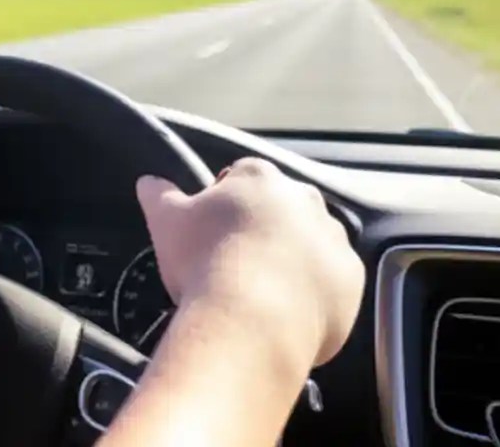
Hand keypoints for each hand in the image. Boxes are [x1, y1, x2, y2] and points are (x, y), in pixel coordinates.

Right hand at [135, 158, 362, 364]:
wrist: (251, 321)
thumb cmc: (206, 262)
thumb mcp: (167, 222)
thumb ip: (159, 195)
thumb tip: (148, 182)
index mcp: (258, 177)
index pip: (240, 176)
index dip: (222, 203)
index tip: (211, 232)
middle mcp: (303, 199)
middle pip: (280, 208)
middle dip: (262, 229)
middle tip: (235, 263)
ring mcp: (332, 238)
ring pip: (310, 243)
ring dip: (292, 259)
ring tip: (261, 292)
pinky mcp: (350, 278)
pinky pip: (331, 281)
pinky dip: (314, 292)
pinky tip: (286, 311)